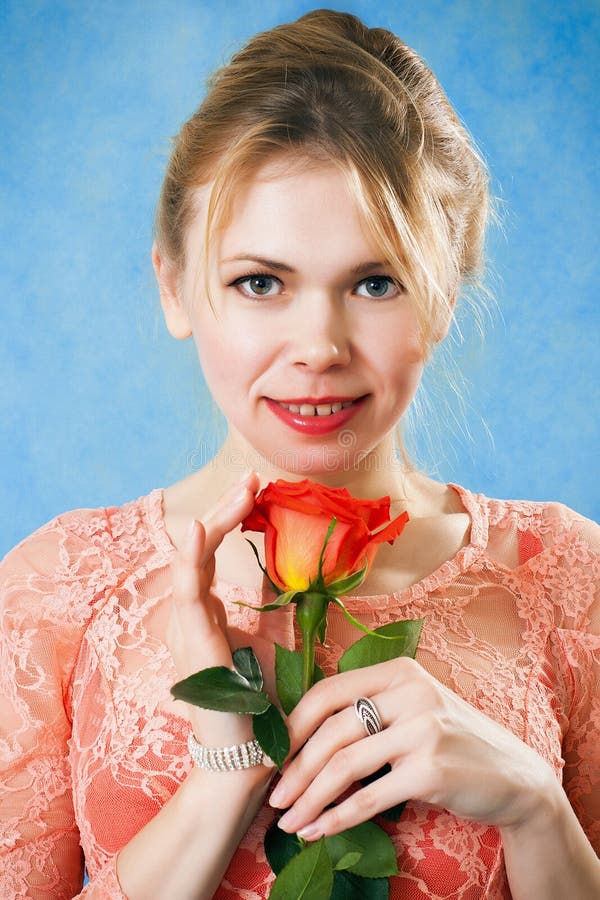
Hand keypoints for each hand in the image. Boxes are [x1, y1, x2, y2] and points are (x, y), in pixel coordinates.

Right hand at [167, 470, 267, 748]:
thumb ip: (273, 614)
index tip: (257, 490)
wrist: (247, 759)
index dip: (231, 519)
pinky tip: (200, 528)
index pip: (213, 555)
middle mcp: (192, 616)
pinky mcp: (194, 643)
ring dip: (217, 521)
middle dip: (227, 509)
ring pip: (193, 561)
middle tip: (253, 478)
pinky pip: (187, 593)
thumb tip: (295, 583)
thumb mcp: (271, 647)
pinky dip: (190, 559)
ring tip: (242, 490)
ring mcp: (188, 628)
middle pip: (202, 549)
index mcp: (206, 616)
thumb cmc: (258, 708)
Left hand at [269, 657, 555, 838]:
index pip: (328, 690)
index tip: (273, 753)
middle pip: (331, 731)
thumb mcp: (414, 709)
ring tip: (289, 820)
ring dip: (309, 798)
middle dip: (295, 768)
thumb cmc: (452, 742)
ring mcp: (422, 730)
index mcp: (399, 671)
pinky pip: (368, 798)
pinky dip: (336, 818)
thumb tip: (302, 735)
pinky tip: (318, 831)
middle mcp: (410, 693)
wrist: (514, 777)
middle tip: (274, 797)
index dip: (293, 723)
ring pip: (343, 765)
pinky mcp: (430, 770)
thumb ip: (371, 709)